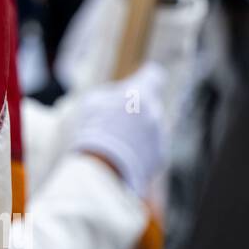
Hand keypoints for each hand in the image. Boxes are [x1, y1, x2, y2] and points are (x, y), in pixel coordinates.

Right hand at [68, 62, 166, 198]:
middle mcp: (155, 112)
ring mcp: (160, 136)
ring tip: (109, 148)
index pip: (153, 77)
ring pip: (147, 129)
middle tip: (108, 127)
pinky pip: (148, 150)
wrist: (100, 171)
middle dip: (131, 114)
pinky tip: (118, 161)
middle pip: (146, 107)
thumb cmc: (89, 132)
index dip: (147, 78)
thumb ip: (110, 96)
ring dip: (133, 135)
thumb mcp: (89, 104)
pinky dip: (136, 154)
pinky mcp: (160, 158)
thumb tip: (122, 97)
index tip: (145, 79)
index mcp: (139, 94)